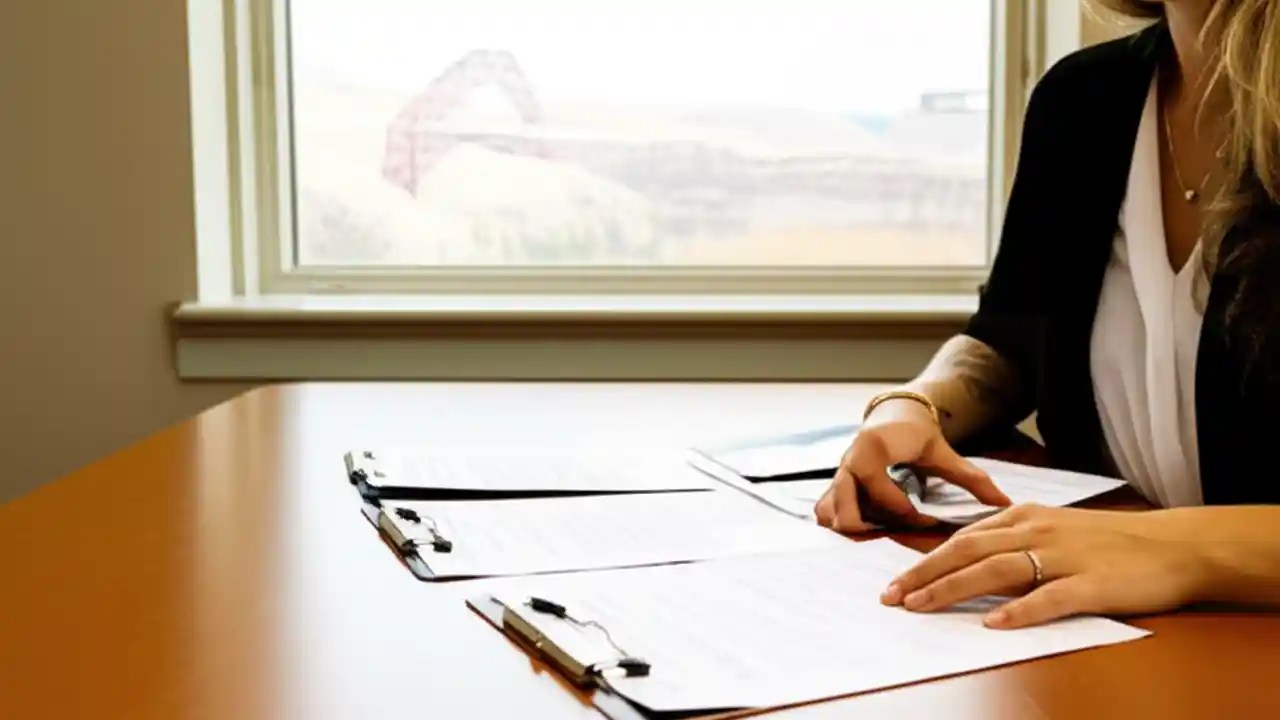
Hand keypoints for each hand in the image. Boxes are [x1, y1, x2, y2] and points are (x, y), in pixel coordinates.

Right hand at [814, 398, 1010, 532]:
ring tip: (881, 534)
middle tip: (896, 533)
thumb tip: (1004, 503)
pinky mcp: (835, 483)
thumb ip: (971, 477)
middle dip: (869, 528)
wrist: (894, 413)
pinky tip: (867, 529)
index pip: (881, 491)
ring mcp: (838, 473)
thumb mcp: (943, 452)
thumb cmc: (918, 434)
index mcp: (874, 449)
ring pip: (829, 511)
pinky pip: (825, 509)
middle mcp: (849, 461)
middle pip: (844, 508)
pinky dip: (840, 522)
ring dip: (852, 528)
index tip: (927, 520)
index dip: (904, 512)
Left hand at [880, 504, 1209, 627]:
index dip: (926, 561)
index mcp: (1026, 516)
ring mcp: (1064, 557)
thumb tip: (965, 557)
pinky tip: (994, 623)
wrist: (1174, 546)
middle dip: (924, 574)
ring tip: (922, 606)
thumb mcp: (1053, 527)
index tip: (895, 581)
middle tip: (892, 597)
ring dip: (953, 589)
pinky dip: (1019, 610)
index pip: (964, 539)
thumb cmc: (1109, 541)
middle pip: (968, 551)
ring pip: (997, 570)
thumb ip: (1012, 538)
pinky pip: (1049, 598)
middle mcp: (1038, 531)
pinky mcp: (1091, 584)